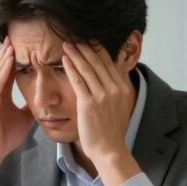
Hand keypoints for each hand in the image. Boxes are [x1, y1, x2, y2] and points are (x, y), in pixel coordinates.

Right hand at [0, 37, 33, 185]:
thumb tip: (44, 100)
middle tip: (14, 34)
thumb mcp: (24, 117)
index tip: (23, 43)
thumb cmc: (5, 136)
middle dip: (7, 50)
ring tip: (12, 42)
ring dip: (5, 57)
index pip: (7, 70)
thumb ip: (30, 106)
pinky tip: (10, 60)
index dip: (14, 56)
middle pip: (0, 66)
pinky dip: (4, 70)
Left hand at [61, 41, 140, 185]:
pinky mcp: (88, 103)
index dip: (97, 48)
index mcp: (123, 87)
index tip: (87, 39)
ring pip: (87, 68)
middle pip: (98, 61)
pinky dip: (70, 67)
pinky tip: (64, 59)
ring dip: (75, 53)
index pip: (109, 62)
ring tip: (66, 44)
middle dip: (85, 47)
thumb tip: (114, 74)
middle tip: (73, 36)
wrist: (109, 149)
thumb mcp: (121, 105)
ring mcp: (102, 95)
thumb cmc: (112, 130)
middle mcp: (114, 88)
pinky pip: (78, 80)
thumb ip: (116, 88)